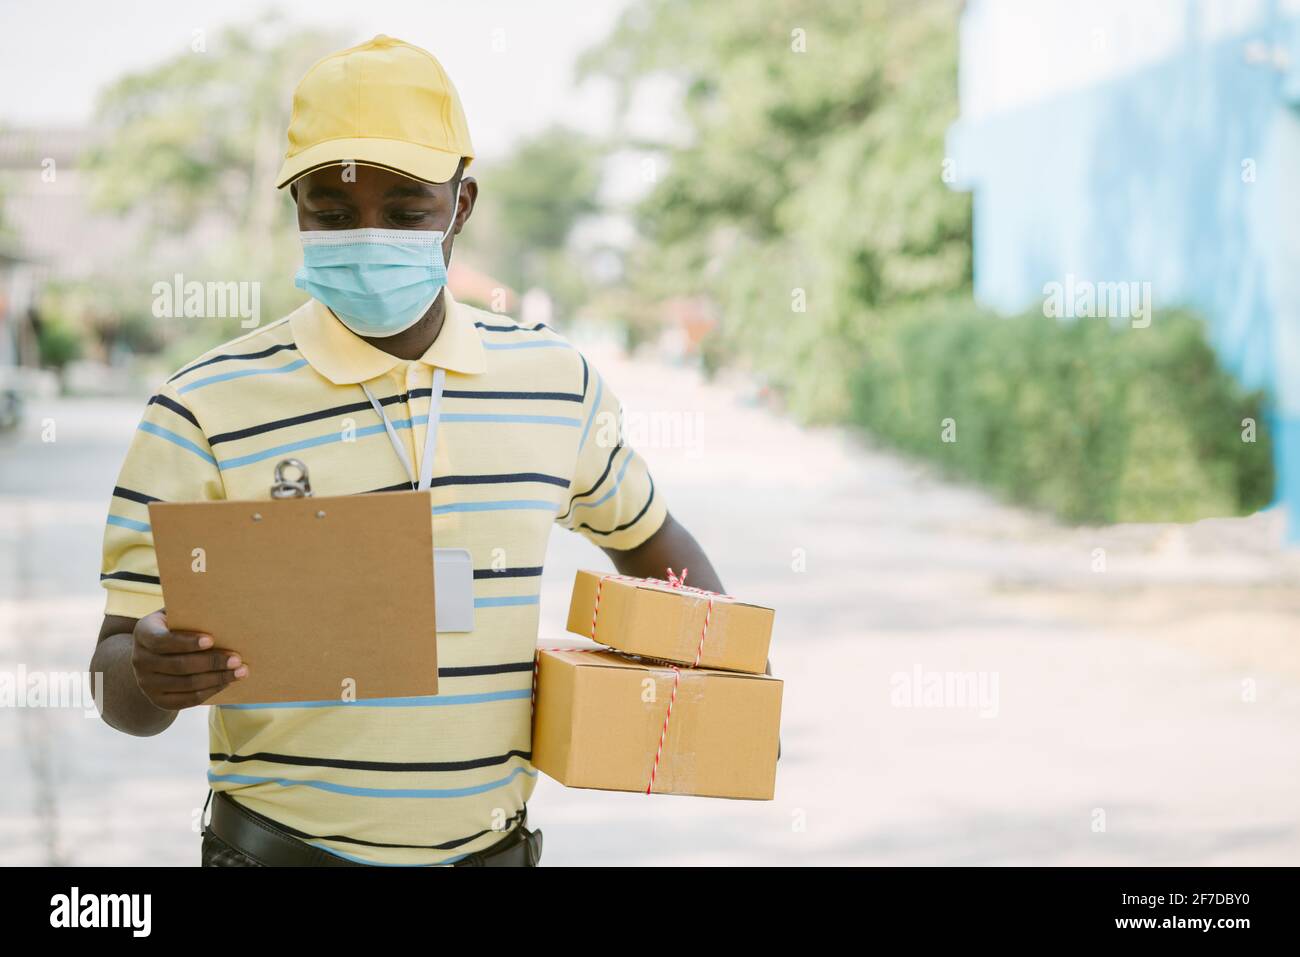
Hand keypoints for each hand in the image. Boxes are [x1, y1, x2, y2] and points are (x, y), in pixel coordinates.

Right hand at [131, 609, 246, 709]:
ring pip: (186, 684)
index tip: (212, 640)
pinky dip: (210, 692)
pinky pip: (187, 699)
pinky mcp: (158, 699)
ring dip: (217, 679)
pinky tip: (226, 683)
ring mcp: (146, 682)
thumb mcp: (177, 615)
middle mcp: (140, 659)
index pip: (162, 640)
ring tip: (239, 672)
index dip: (187, 642)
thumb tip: (223, 611)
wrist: (157, 655)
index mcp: (143, 633)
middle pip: (179, 665)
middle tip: (236, 659)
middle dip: (211, 662)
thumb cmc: (177, 627)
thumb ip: (192, 613)